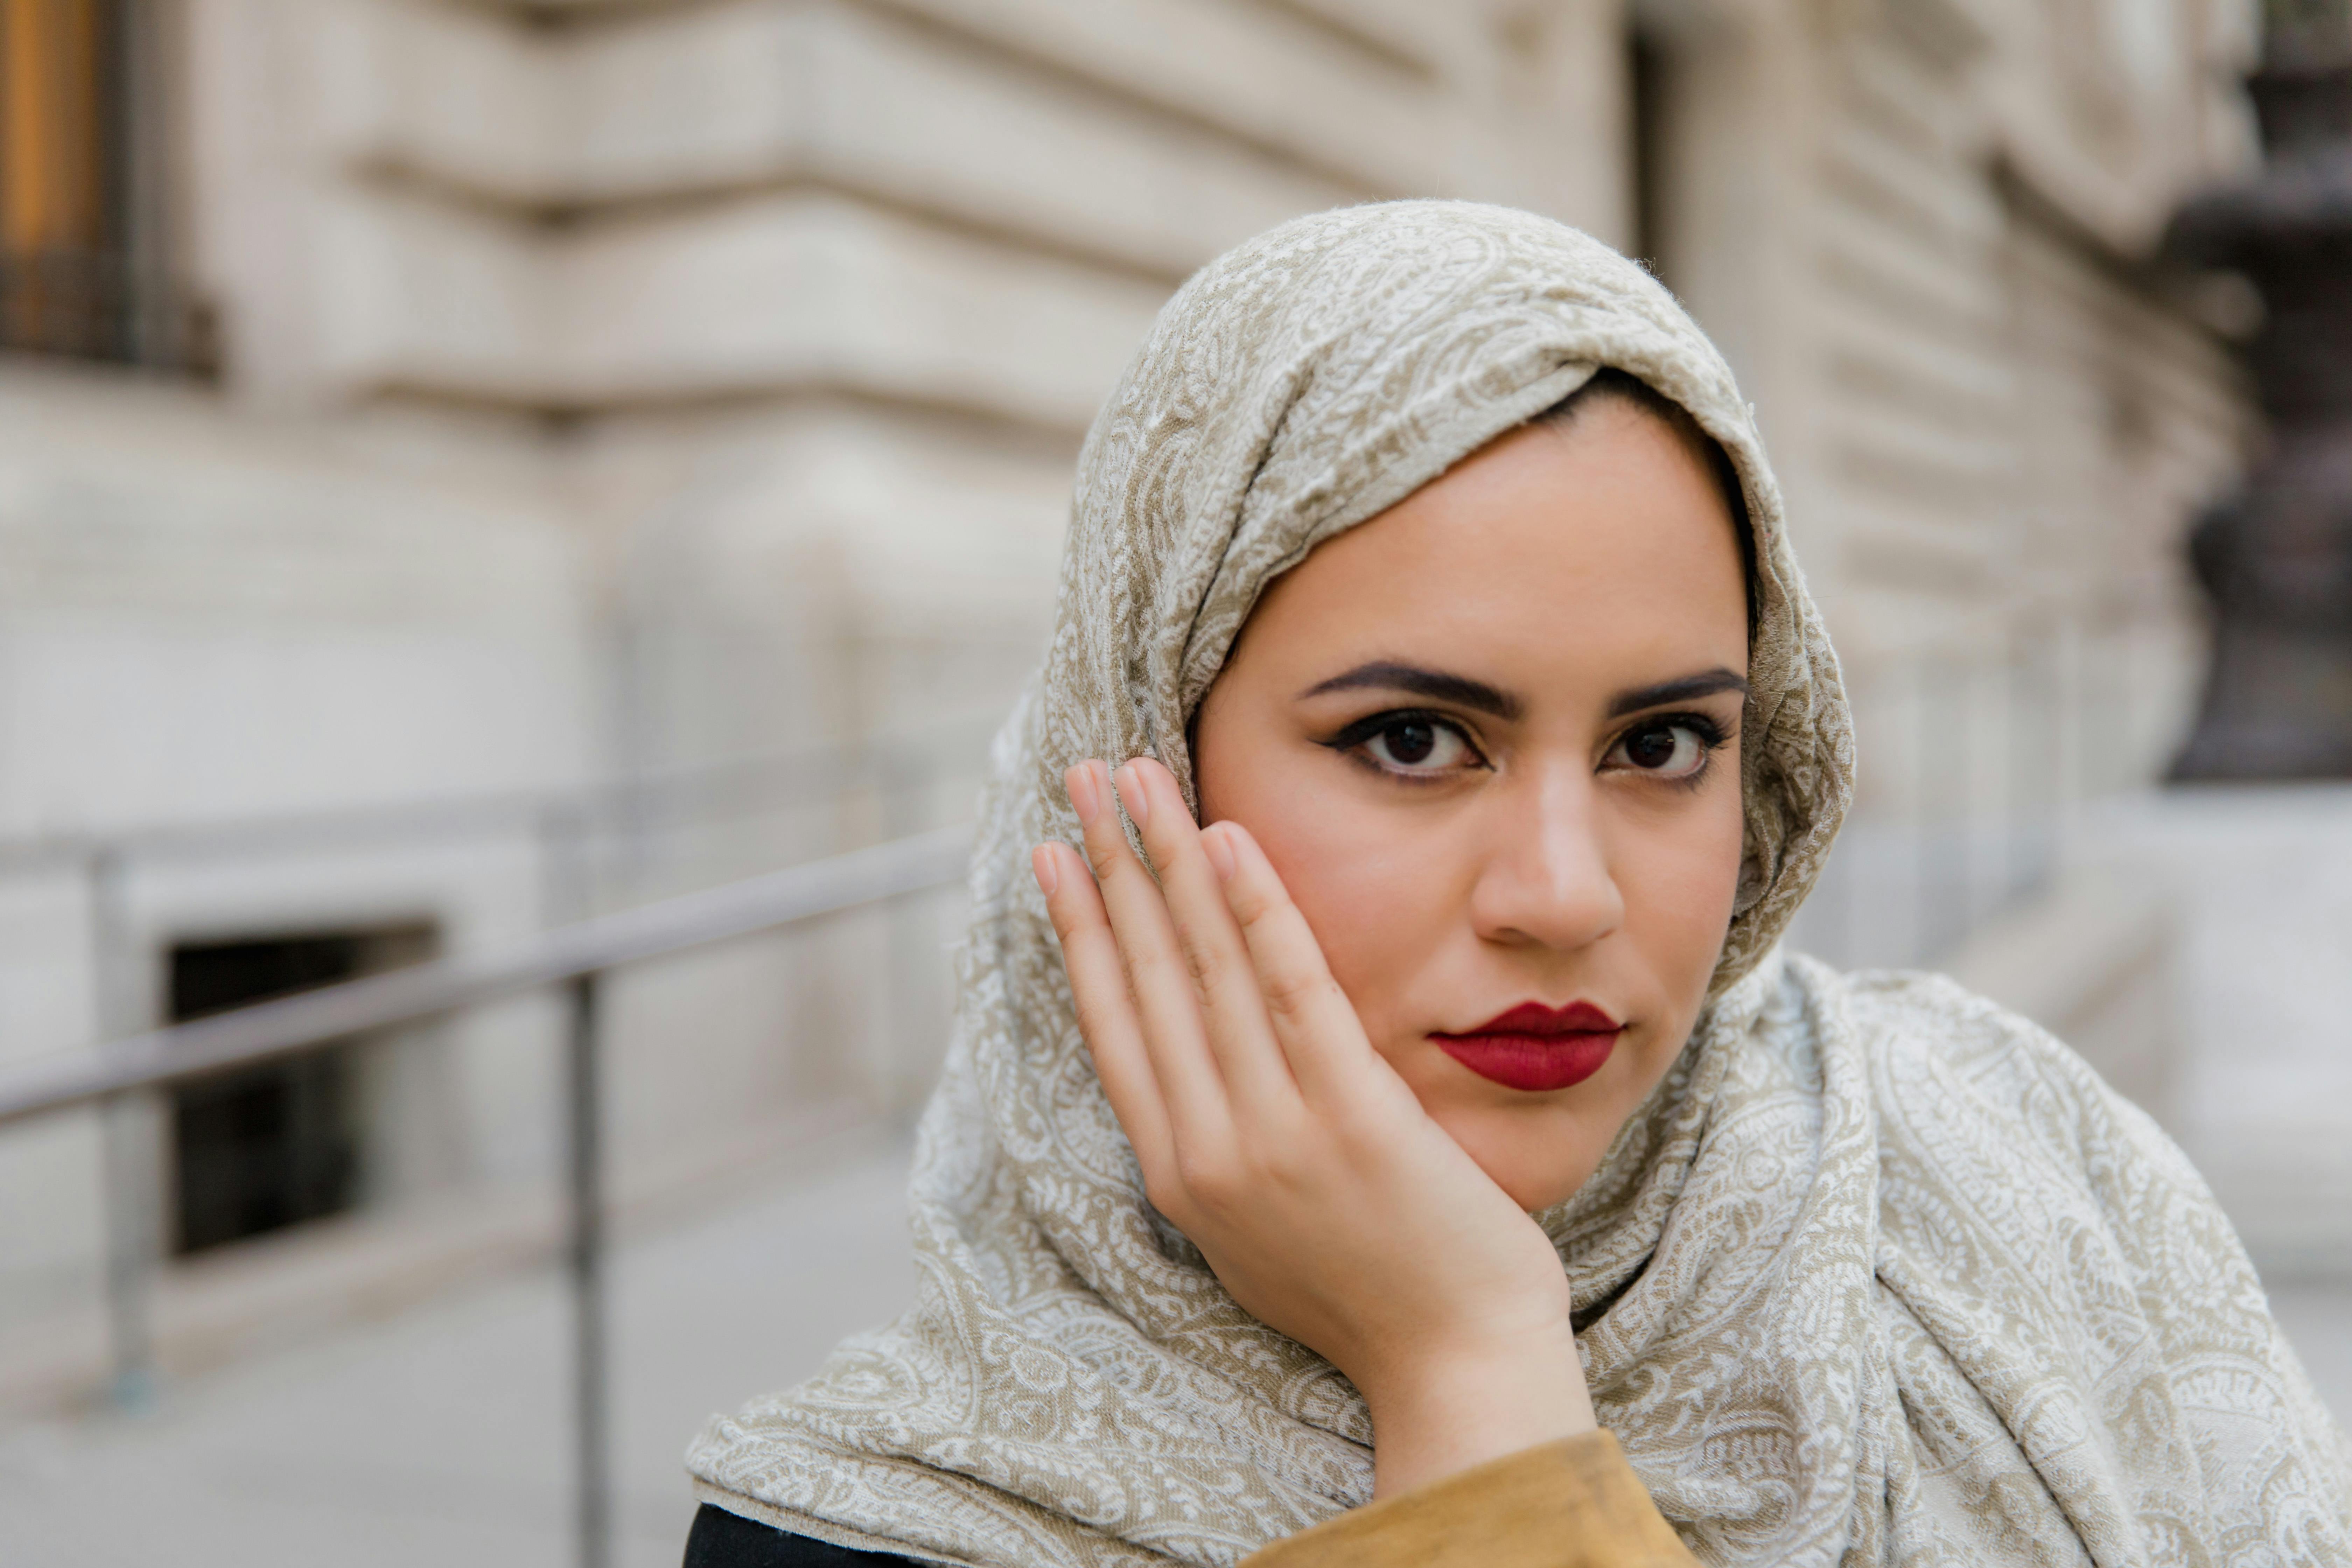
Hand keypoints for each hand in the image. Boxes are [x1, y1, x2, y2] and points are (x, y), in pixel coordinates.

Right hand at [1033, 756, 1596, 1497]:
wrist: (1456, 1367)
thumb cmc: (1369, 1298)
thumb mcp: (1258, 1232)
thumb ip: (1218, 1154)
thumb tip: (1189, 1082)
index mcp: (1180, 1177)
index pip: (1113, 1025)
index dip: (1079, 931)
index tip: (1054, 853)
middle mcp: (1210, 1150)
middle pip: (1147, 977)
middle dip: (1111, 865)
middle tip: (1083, 776)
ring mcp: (1277, 1133)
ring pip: (1206, 968)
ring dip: (1166, 860)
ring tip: (1140, 776)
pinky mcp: (1352, 1116)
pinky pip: (1294, 991)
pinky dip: (1259, 909)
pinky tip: (1228, 839)